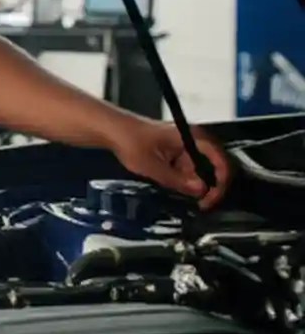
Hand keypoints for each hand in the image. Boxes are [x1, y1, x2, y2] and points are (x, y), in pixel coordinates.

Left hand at [108, 118, 232, 209]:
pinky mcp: (176, 150)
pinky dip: (181, 178)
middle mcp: (193, 139)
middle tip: (198, 203)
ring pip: (198, 169)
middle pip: (213, 167)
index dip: (220, 183)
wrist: (112, 130)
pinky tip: (169, 183)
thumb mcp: (153, 167)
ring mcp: (184, 144)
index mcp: (192, 137)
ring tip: (176, 191)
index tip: (209, 199)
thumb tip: (200, 190)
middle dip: (205, 186)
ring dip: (190, 183)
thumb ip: (178, 180)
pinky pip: (187, 167)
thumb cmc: (129, 140)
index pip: (221, 162)